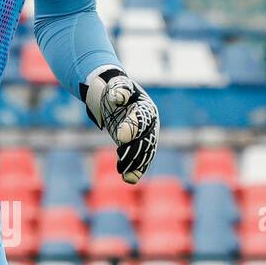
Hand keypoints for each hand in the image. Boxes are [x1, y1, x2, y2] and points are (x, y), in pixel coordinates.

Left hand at [80, 65, 159, 183]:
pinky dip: (135, 170)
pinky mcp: (138, 146)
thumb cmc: (116, 90)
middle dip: (135, 150)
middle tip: (122, 157)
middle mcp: (150, 125)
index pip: (142, 120)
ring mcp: (145, 137)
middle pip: (146, 140)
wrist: (115, 99)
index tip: (121, 137)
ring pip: (144, 153)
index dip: (133, 128)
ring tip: (125, 174)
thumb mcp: (117, 86)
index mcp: (146, 109)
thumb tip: (117, 97)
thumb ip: (119, 90)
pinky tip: (128, 178)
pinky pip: (140, 160)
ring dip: (135, 164)